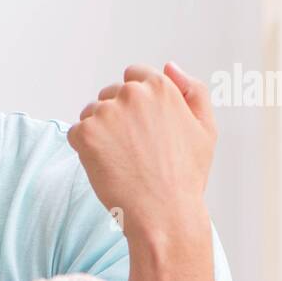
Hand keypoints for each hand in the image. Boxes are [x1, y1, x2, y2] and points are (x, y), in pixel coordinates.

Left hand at [67, 62, 214, 239]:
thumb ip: (193, 91)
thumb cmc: (186, 176)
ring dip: (99, 132)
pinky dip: (85, 149)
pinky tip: (106, 166)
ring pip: (91, 113)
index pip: (133, 76)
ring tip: (121, 160)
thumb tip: (170, 66)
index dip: (136, 103)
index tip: (142, 128)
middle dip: (116, 117)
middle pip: (109, 94)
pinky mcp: (85, 134)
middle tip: (134, 150)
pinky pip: (76, 133)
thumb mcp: (206, 129)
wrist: (164, 214)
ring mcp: (106, 113)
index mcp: (160, 86)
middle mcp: (131, 93)